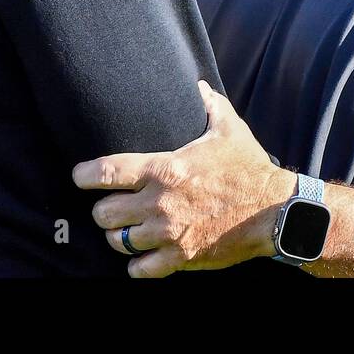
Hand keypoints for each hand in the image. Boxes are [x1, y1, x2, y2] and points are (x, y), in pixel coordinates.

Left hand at [73, 81, 295, 276]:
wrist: (275, 211)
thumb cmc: (249, 168)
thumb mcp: (229, 129)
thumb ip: (209, 104)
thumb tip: (198, 84)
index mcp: (165, 168)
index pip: (109, 171)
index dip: (85, 174)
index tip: (79, 176)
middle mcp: (161, 202)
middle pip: (104, 212)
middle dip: (102, 209)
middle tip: (109, 205)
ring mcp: (169, 233)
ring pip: (118, 241)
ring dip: (118, 235)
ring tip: (123, 230)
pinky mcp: (181, 257)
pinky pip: (142, 270)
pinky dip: (136, 265)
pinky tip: (140, 257)